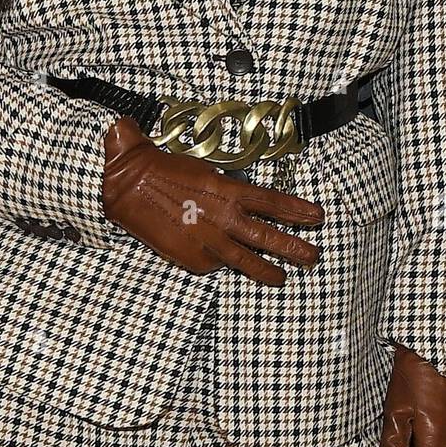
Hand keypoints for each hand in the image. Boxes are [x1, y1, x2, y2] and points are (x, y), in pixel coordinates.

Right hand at [101, 115, 324, 285]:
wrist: (128, 184)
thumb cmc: (164, 169)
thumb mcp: (202, 168)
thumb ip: (226, 184)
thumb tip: (242, 193)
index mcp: (229, 189)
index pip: (273, 202)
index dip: (297, 210)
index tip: (317, 217)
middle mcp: (224, 217)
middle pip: (269, 237)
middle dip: (295, 248)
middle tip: (314, 256)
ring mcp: (209, 241)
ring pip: (247, 261)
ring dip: (268, 270)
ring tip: (283, 278)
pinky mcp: (192, 259)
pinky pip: (213, 265)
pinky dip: (219, 264)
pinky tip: (223, 264)